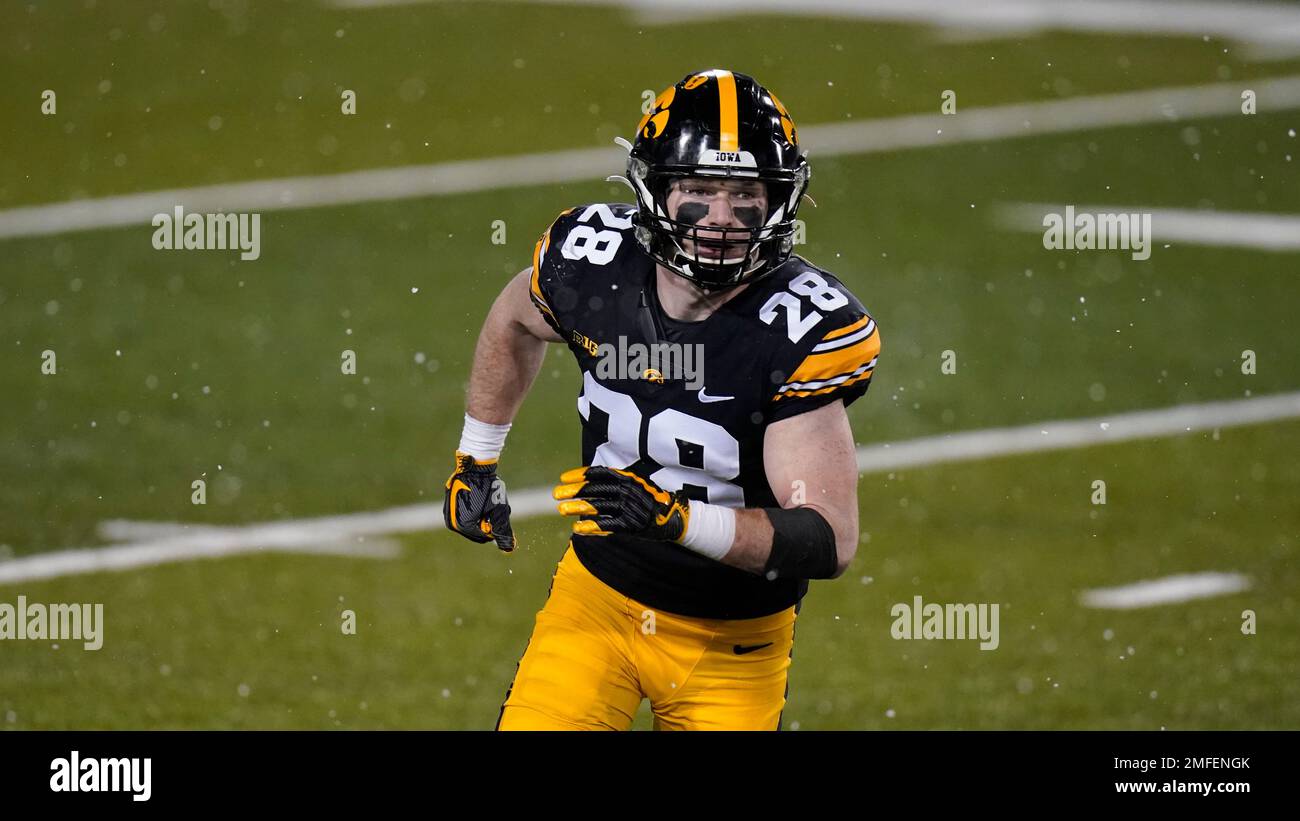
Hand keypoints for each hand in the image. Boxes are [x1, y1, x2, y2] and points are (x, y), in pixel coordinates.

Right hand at [443, 452, 515, 551]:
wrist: (474, 465)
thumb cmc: (488, 488)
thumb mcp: (499, 510)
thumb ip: (504, 531)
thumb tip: (509, 549)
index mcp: (462, 526)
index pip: (484, 537)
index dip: (496, 525)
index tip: (498, 510)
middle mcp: (451, 522)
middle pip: (476, 530)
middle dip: (488, 520)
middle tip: (493, 504)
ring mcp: (448, 512)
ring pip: (471, 521)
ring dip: (482, 514)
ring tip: (486, 498)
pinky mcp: (449, 503)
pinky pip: (464, 512)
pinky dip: (474, 508)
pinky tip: (479, 495)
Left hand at [552, 465, 689, 541]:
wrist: (672, 517)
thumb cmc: (648, 500)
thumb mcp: (634, 485)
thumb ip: (614, 483)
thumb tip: (588, 483)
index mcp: (627, 478)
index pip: (599, 473)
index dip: (580, 475)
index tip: (563, 478)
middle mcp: (627, 490)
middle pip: (595, 489)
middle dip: (573, 491)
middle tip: (555, 494)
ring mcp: (629, 507)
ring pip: (598, 506)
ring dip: (577, 508)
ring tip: (561, 509)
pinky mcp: (631, 525)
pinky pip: (608, 525)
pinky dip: (592, 527)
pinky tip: (577, 528)